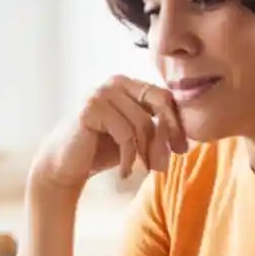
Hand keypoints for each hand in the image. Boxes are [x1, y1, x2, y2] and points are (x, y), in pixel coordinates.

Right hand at [30, 76, 188, 191]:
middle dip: (166, 136)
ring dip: (147, 153)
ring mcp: (101, 93)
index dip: (176, 123)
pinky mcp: (91, 109)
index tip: (182, 149)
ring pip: (143, 123)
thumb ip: (156, 126)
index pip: (164, 96)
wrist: (65, 166)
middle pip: (158, 104)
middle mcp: (115, 82)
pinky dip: (128, 158)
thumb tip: (189, 134)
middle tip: (165, 164)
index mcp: (128, 84)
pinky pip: (125, 134)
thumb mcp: (134, 136)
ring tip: (145, 171)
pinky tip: (124, 173)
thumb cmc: (101, 151)